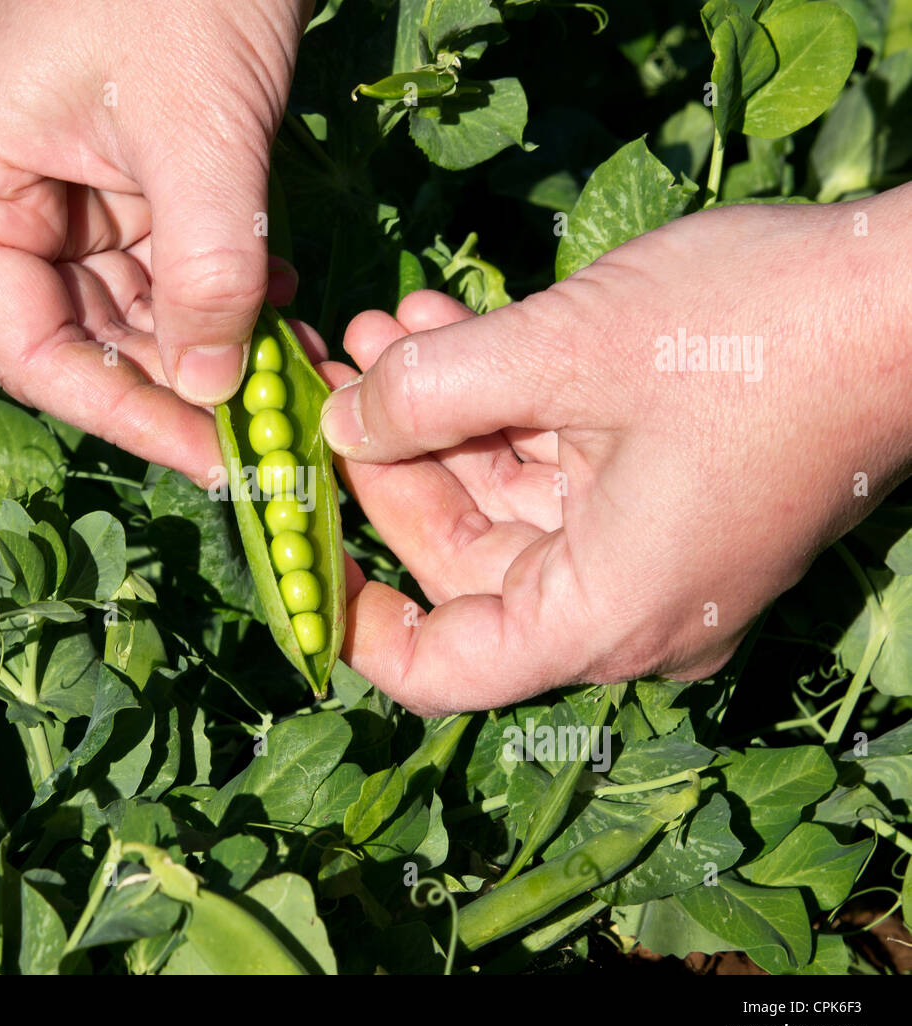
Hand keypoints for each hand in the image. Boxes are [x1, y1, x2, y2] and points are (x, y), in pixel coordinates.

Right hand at [0, 0, 309, 484]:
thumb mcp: (197, 138)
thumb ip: (207, 275)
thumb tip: (215, 394)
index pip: (31, 353)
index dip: (125, 416)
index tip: (212, 462)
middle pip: (86, 342)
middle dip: (185, 385)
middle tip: (274, 427)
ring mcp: (54, 199)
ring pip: (134, 316)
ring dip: (214, 346)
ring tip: (293, 366)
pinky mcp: (113, 187)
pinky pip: (163, 272)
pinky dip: (222, 298)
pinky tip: (282, 307)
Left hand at [319, 189, 911, 713]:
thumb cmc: (758, 329)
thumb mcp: (564, 349)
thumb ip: (430, 391)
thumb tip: (342, 420)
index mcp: (606, 614)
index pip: (444, 670)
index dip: (353, 618)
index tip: (296, 542)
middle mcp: (629, 606)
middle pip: (460, 562)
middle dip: (388, 459)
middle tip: (328, 377)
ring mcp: (654, 554)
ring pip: (505, 501)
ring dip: (437, 414)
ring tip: (376, 329)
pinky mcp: (671, 500)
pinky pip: (558, 468)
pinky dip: (501, 405)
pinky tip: (443, 327)